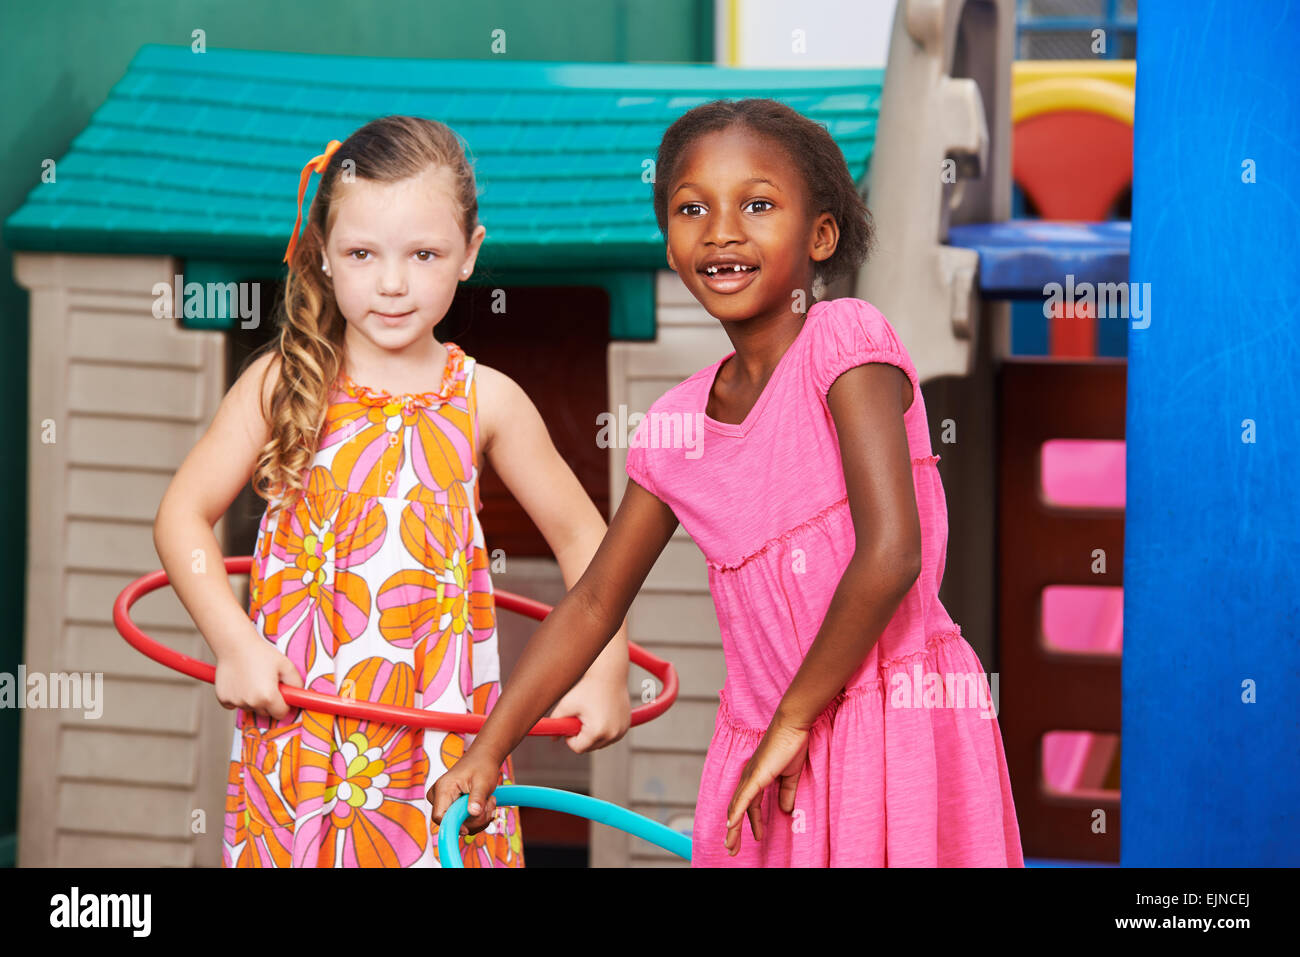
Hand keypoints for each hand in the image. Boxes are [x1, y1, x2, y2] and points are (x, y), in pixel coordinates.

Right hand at [213, 622, 303, 720]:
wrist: (235, 644)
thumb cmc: (260, 653)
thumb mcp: (286, 665)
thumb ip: (296, 683)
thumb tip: (299, 695)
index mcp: (268, 697)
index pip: (281, 713)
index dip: (284, 704)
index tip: (282, 695)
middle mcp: (251, 703)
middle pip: (265, 712)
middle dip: (269, 702)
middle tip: (267, 683)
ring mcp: (236, 702)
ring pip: (250, 708)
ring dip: (253, 699)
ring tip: (253, 679)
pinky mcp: (223, 699)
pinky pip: (235, 704)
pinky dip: (239, 697)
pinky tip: (241, 682)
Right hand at [428, 746, 503, 836]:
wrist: (483, 758)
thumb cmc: (482, 766)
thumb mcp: (483, 782)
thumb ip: (477, 798)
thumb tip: (473, 813)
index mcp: (443, 788)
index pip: (439, 816)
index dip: (453, 826)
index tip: (468, 829)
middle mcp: (438, 796)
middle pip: (450, 822)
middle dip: (473, 820)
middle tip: (489, 805)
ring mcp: (443, 801)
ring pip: (458, 824)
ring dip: (478, 819)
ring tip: (488, 801)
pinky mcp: (450, 806)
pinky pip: (461, 821)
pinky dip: (476, 818)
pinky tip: (484, 805)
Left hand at [547, 673, 631, 752]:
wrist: (609, 674)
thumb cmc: (587, 688)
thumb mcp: (566, 704)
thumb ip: (556, 723)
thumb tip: (553, 738)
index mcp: (597, 731)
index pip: (577, 748)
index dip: (570, 736)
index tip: (570, 722)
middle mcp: (612, 734)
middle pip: (589, 747)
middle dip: (582, 735)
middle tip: (581, 715)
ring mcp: (621, 731)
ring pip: (600, 742)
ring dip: (593, 733)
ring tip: (592, 711)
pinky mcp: (626, 727)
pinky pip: (610, 736)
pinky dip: (604, 729)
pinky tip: (602, 712)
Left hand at [724, 718, 810, 856]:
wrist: (793, 726)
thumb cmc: (791, 745)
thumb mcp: (790, 775)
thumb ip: (787, 792)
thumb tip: (785, 810)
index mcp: (757, 778)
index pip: (750, 805)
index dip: (751, 822)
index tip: (755, 837)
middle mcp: (750, 778)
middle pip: (738, 809)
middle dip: (735, 831)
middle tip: (732, 849)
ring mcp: (751, 777)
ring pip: (737, 808)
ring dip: (733, 828)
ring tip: (730, 845)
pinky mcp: (756, 776)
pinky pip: (744, 799)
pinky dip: (736, 813)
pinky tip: (731, 826)